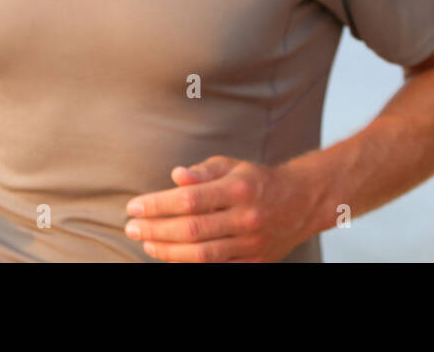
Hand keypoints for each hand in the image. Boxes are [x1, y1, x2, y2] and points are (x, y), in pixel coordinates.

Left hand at [124, 156, 317, 261]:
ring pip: (200, 255)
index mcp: (240, 188)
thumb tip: (176, 176)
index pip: (190, 199)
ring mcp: (252, 243)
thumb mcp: (234, 166)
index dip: (157, 205)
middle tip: (131, 228)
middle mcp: (247, 217)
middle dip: (155, 230)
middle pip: (191, 229)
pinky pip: (216, 267)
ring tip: (146, 243)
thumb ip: (203, 171)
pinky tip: (171, 255)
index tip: (134, 207)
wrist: (302, 202)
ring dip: (166, 251)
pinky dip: (189, 264)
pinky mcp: (255, 261)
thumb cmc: (258, 181)